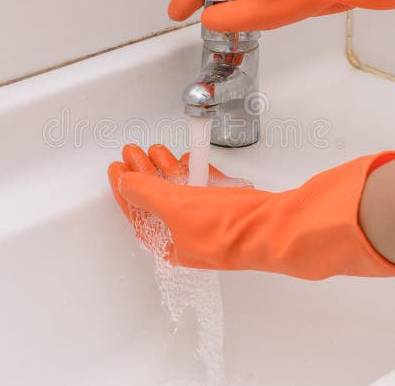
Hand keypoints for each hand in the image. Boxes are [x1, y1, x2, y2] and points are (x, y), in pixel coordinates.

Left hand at [108, 144, 394, 279]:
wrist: (278, 227)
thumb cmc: (230, 228)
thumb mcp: (176, 206)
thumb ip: (147, 192)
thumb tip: (126, 182)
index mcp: (173, 246)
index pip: (138, 214)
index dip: (124, 188)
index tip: (116, 166)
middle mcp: (190, 238)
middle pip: (157, 200)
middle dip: (144, 173)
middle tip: (133, 150)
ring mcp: (211, 224)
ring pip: (180, 191)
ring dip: (166, 168)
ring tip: (156, 148)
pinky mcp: (231, 210)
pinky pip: (205, 189)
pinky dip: (195, 172)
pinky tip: (190, 158)